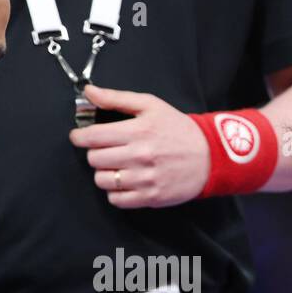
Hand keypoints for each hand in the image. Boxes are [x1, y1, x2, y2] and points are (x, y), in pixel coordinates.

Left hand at [67, 84, 209, 208]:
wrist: (211, 157)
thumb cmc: (179, 130)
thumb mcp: (151, 106)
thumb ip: (117, 98)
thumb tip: (88, 92)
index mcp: (137, 131)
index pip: (91, 137)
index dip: (80, 137)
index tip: (81, 137)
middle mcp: (140, 156)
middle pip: (94, 159)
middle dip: (95, 154)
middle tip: (106, 151)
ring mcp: (146, 179)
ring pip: (103, 180)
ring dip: (105, 174)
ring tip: (116, 167)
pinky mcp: (152, 197)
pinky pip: (117, 200)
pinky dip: (116, 192)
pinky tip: (125, 182)